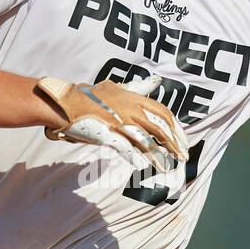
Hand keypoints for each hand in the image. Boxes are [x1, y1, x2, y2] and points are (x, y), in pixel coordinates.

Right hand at [35, 73, 189, 174]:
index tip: (183, 141)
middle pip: (160, 128)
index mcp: (134, 98)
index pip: (164, 114)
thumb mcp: (117, 88)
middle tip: (183, 157)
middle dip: (174, 144)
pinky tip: (144, 167)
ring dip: (159, 156)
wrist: (66, 103)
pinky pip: (125, 148)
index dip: (176, 129)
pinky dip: (136, 158)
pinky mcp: (106, 134)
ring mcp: (118, 122)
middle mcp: (129, 109)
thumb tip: (156, 80)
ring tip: (167, 167)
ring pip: (146, 140)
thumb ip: (138, 87)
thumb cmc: (92, 96)